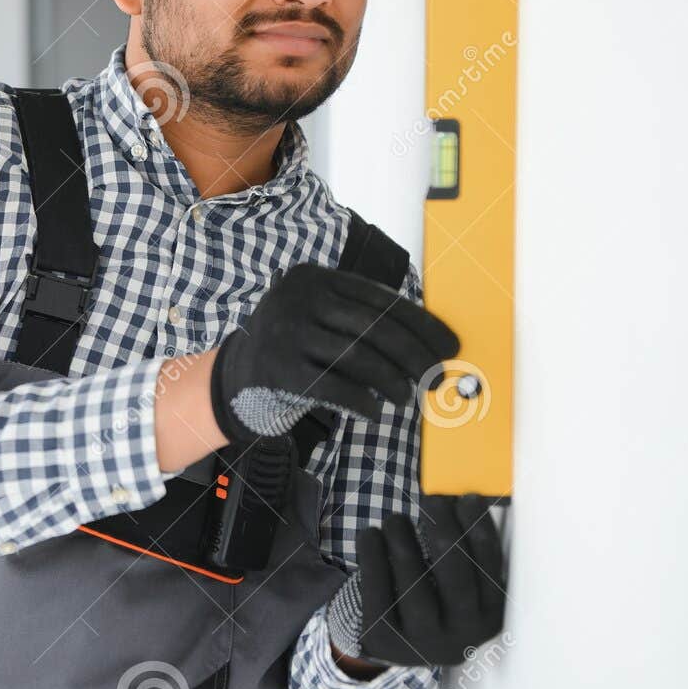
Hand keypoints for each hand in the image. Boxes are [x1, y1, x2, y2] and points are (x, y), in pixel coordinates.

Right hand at [209, 263, 458, 445]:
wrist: (237, 375)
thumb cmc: (296, 347)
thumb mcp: (321, 317)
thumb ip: (363, 320)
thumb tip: (430, 345)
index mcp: (315, 277)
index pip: (382, 298)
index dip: (422, 324)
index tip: (450, 347)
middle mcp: (298, 298)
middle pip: (375, 327)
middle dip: (415, 356)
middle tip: (437, 377)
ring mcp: (286, 333)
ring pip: (359, 357)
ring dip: (392, 382)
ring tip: (407, 397)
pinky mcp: (279, 370)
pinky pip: (335, 388)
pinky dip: (362, 402)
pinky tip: (375, 411)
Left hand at [326, 494, 506, 666]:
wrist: (400, 645)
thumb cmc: (436, 599)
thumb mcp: (460, 587)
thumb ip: (465, 552)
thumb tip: (457, 497)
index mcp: (489, 617)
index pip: (490, 570)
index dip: (480, 531)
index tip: (468, 497)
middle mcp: (461, 635)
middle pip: (456, 579)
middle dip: (446, 534)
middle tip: (434, 500)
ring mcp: (422, 642)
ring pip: (414, 588)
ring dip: (404, 545)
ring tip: (395, 518)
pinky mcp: (384, 638)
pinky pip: (377, 593)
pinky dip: (373, 559)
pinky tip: (370, 534)